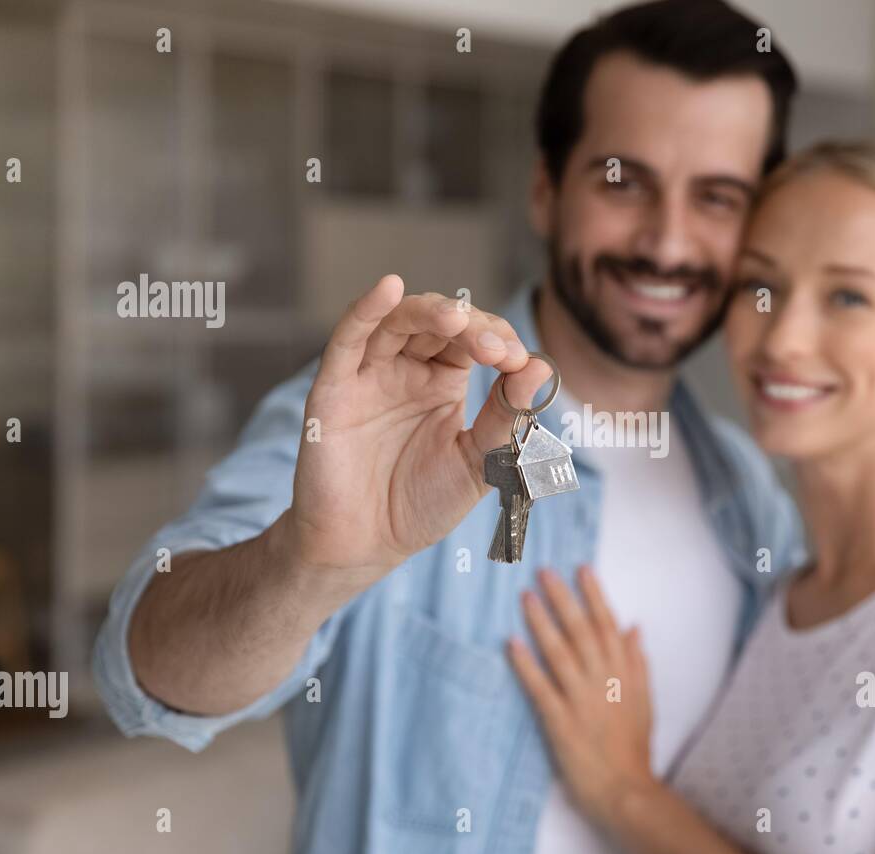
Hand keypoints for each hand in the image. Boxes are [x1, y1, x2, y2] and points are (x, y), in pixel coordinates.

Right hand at [287, 276, 552, 577]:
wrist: (365, 546)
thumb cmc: (421, 505)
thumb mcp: (478, 462)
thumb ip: (505, 418)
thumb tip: (541, 368)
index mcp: (442, 382)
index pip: (474, 340)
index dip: (499, 341)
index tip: (518, 361)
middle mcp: (406, 369)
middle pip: (440, 322)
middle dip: (474, 328)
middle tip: (498, 350)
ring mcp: (369, 375)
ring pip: (399, 321)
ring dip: (432, 312)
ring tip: (460, 320)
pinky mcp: (334, 387)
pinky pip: (348, 339)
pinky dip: (367, 309)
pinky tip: (390, 287)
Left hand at [508, 566, 654, 828]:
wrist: (625, 789)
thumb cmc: (633, 746)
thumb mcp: (645, 699)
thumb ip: (637, 662)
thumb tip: (633, 626)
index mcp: (623, 673)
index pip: (608, 624)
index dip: (594, 595)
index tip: (581, 568)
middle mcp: (603, 680)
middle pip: (581, 630)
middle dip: (562, 598)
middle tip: (544, 572)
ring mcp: (581, 699)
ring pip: (559, 652)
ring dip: (541, 622)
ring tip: (525, 597)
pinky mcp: (560, 721)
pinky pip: (540, 686)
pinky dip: (526, 664)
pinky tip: (511, 643)